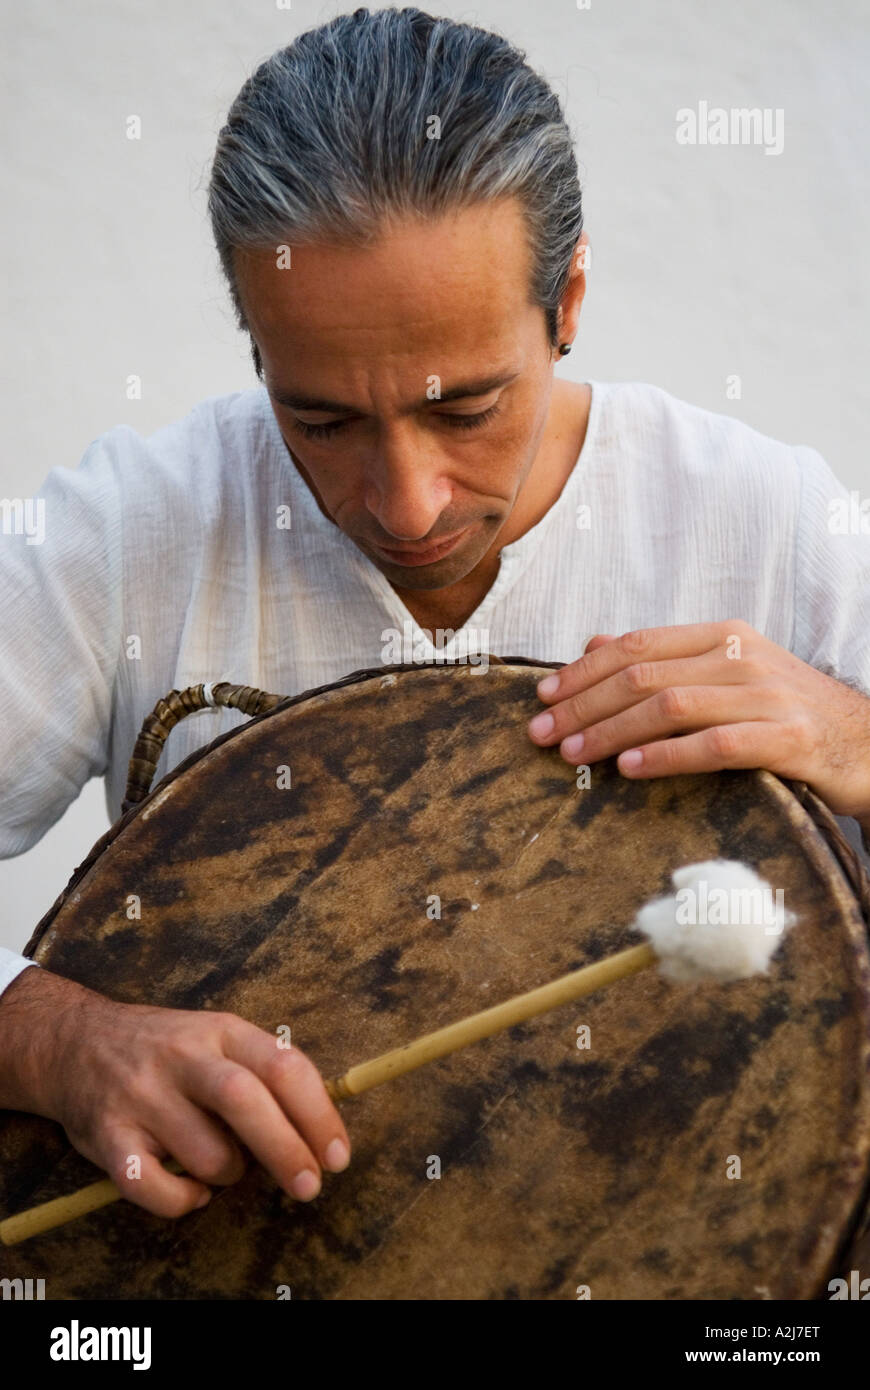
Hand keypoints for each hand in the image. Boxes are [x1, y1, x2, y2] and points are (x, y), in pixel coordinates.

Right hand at [0, 967, 349, 1217]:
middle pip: (246, 1102)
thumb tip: (321, 1132)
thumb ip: (263, 1072)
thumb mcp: (217, 1036)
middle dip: (287, 1151)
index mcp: (222, 1030)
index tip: (338, 1156)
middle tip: (309, 1187)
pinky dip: (181, 1201)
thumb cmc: (167, 1051)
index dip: (319, 1115)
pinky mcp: (107, 1134)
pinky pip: (154, 1187)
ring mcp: (142, 1095)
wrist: (75, 1042)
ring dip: (227, 1176)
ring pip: (207, 1156)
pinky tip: (189, 1191)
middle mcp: (182, 1057)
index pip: (284, 1066)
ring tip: (220, 1164)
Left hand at [527, 619, 869, 820]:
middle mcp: (742, 658)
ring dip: (611, 731)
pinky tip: (628, 768)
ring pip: (671, 706)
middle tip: (540, 733)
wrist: (868, 745)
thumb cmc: (786, 713)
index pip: (638, 644)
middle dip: (583, 704)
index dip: (583, 669)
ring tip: (571, 754)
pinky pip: (714, 746)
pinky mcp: (787, 739)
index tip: (542, 695)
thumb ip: (665, 659)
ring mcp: (767, 697)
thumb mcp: (728, 676)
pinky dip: (665, 755)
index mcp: (723, 637)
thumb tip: (594, 643)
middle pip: (644, 674)